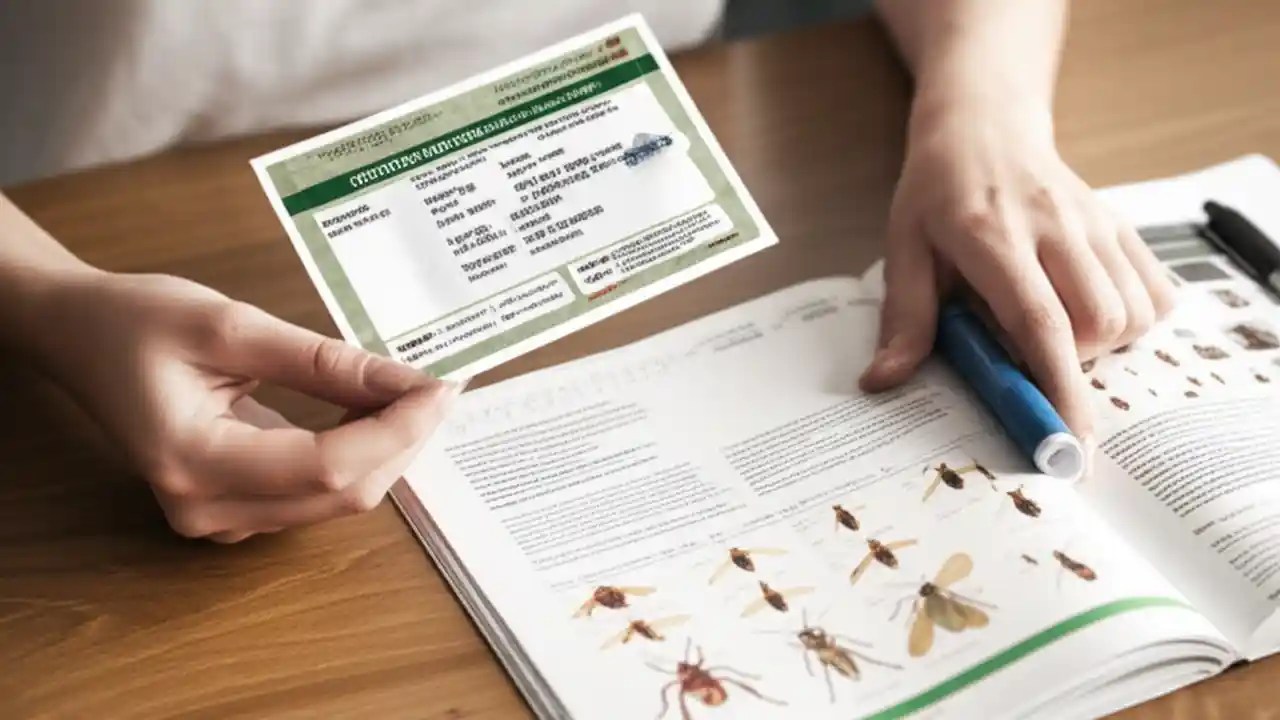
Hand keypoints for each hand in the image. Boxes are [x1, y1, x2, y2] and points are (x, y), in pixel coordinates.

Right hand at [35, 271, 457, 542]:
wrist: (79, 337)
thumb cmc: (137, 320)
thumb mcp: (231, 326)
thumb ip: (320, 362)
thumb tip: (402, 381)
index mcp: (193, 463)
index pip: (326, 467)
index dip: (396, 431)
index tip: (440, 388)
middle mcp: (206, 509)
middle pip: (341, 493)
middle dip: (403, 441)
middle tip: (440, 385)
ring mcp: (219, 517)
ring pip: (335, 499)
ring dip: (386, 449)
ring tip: (417, 394)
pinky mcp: (234, 506)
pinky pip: (315, 492)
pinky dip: (356, 454)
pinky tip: (378, 414)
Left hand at [858, 98, 1176, 443]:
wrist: (984, 125)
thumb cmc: (937, 191)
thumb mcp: (903, 247)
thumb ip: (904, 316)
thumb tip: (882, 381)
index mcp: (992, 235)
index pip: (1040, 323)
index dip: (1057, 387)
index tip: (1065, 440)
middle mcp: (1055, 227)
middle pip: (1096, 323)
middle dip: (1069, 364)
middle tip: (1025, 354)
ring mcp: (1095, 222)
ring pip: (1131, 311)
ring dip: (1099, 344)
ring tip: (1052, 329)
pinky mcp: (1119, 223)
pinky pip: (1155, 290)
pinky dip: (1132, 319)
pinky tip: (1089, 313)